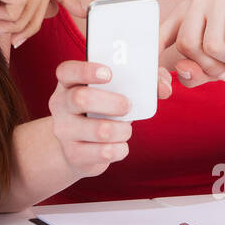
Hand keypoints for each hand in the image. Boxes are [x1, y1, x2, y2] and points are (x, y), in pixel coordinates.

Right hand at [49, 60, 172, 176]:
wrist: (80, 147)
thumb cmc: (102, 111)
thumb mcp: (112, 93)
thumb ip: (140, 83)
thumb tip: (164, 87)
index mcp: (68, 83)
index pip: (67, 71)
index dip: (86, 70)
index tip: (109, 73)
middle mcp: (60, 105)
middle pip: (81, 99)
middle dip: (113, 102)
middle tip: (128, 106)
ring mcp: (64, 131)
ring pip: (100, 130)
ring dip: (123, 130)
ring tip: (125, 129)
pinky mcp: (73, 154)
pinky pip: (105, 152)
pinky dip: (120, 149)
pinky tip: (118, 145)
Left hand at [158, 0, 224, 87]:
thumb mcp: (214, 70)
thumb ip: (193, 73)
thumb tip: (181, 68)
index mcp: (185, 13)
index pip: (160, 36)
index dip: (155, 59)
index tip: (158, 85)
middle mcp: (199, 0)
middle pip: (187, 44)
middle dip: (207, 67)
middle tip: (224, 71)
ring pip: (211, 44)